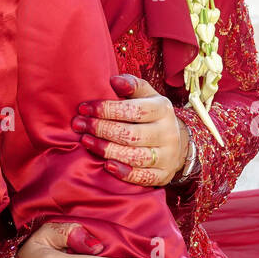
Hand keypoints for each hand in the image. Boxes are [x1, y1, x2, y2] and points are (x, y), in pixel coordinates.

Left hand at [74, 74, 188, 186]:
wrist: (178, 142)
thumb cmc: (152, 115)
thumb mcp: (147, 95)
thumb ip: (132, 85)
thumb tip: (114, 80)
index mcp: (163, 109)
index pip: (133, 110)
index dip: (106, 109)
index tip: (84, 108)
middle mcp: (167, 133)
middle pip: (131, 134)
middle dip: (101, 129)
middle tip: (79, 125)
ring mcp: (167, 156)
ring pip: (135, 156)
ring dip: (107, 150)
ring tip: (86, 142)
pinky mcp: (163, 175)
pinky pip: (143, 177)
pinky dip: (124, 173)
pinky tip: (106, 166)